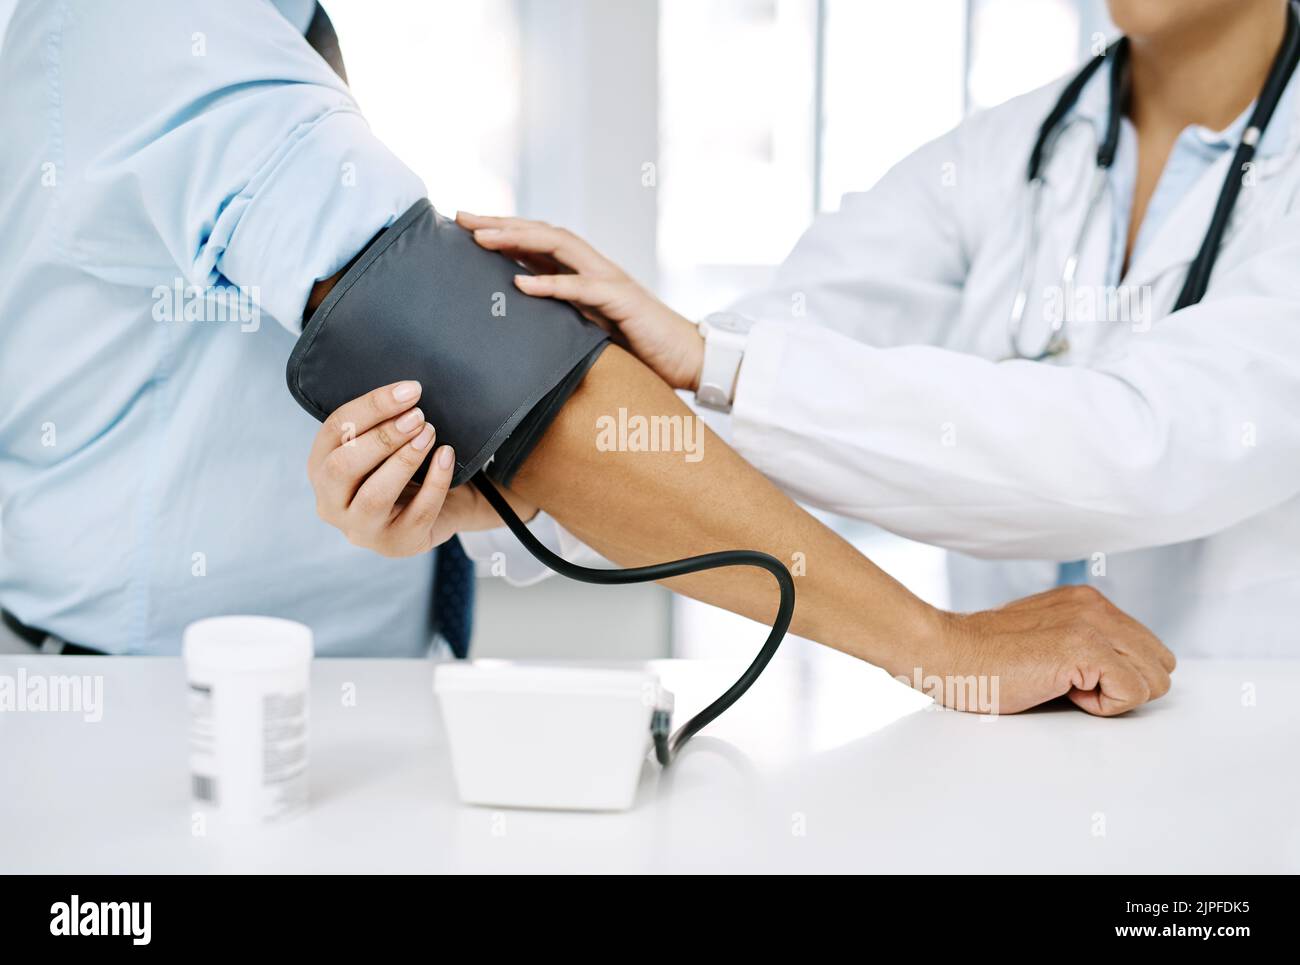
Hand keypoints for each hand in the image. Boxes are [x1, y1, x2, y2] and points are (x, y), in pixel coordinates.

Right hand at [307, 381, 536, 556]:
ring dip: (404, 460)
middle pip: (343, 467)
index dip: (372, 407)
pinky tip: (445, 455)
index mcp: (320, 468)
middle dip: (382, 437)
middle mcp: (330, 503)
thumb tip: (405, 392)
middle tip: (417, 416)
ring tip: (429, 433)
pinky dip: (435, 481)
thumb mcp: (381, 446)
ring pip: (374, 496)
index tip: (409, 390)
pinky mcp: (397, 544)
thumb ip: (379, 423)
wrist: (439, 510)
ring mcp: (361, 530)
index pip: (335, 430)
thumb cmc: (404, 469)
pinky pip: (418, 512)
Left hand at [457, 211, 704, 390]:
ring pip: (558, 246)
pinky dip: (551, 283)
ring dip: (518, 240)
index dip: (503, 229)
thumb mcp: (593, 327)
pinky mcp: (623, 301)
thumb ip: (565, 314)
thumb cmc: (642, 347)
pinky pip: (582, 288)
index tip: (466, 225)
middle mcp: (596, 267)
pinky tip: (522, 281)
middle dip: (500, 223)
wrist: (690, 357)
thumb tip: (526, 314)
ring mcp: (610, 279)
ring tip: (483, 238)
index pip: (538, 241)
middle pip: (542, 232)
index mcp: (586, 272)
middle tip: (461, 217)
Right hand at [922, 585, 1175, 715]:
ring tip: (1064, 687)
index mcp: (1088, 602)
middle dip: (1126, 686)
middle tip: (1073, 686)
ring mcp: (1092, 624)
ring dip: (1114, 696)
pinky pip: (1133, 692)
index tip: (1074, 678)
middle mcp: (1096, 606)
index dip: (1119, 676)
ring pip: (1155, 679)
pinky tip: (1063, 692)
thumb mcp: (1045, 639)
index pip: (1149, 649)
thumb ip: (1084, 644)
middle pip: (1161, 664)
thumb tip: (1121, 676)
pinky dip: (1104, 706)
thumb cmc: (983, 660)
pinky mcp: (1084, 647)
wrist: (945, 653)